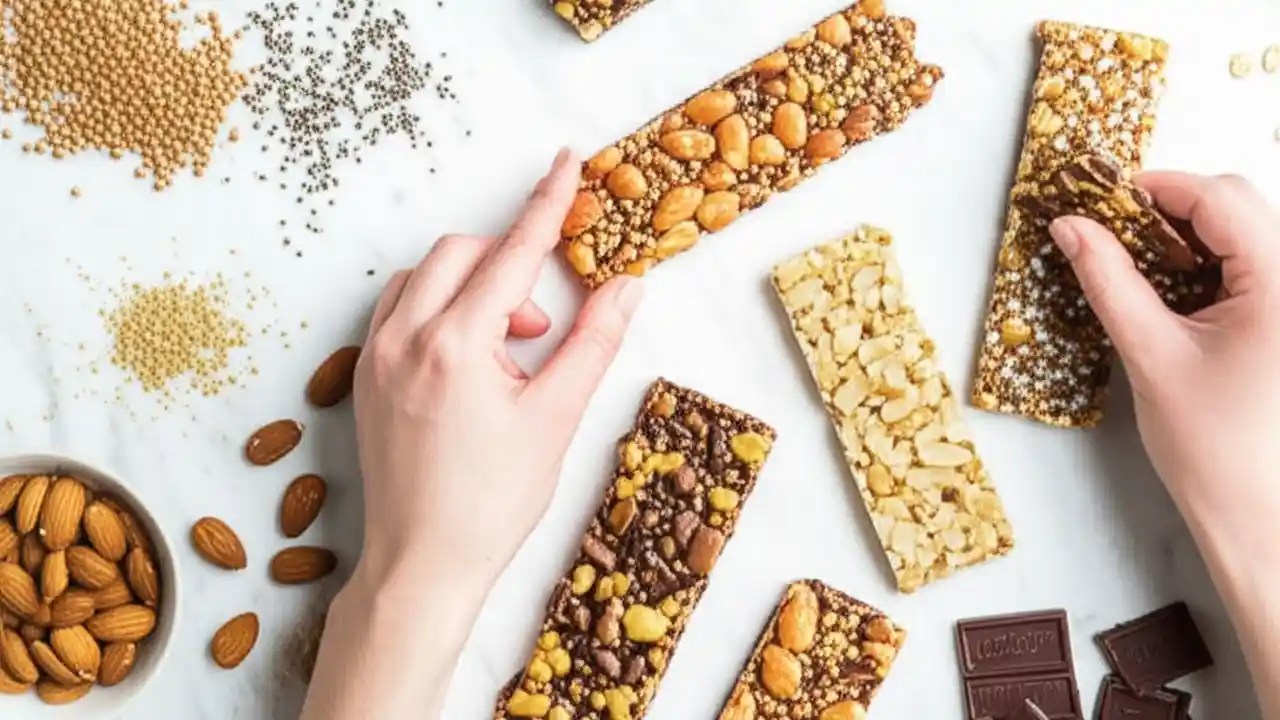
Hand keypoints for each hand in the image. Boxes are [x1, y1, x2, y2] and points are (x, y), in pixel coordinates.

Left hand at [303, 149, 641, 719]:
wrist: (423, 564)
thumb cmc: (491, 502)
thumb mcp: (555, 418)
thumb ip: (593, 342)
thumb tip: (627, 287)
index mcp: (455, 345)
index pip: (513, 253)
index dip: (547, 205)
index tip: (566, 164)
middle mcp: (404, 338)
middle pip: (461, 253)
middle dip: (508, 264)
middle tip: (539, 323)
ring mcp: (375, 356)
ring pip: (423, 276)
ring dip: (471, 286)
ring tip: (505, 348)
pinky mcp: (364, 375)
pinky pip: (399, 308)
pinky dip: (437, 309)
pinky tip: (467, 358)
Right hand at [1050, 172, 1279, 716]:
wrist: (1258, 514)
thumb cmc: (1212, 448)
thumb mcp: (1150, 354)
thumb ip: (1108, 280)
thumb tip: (1070, 226)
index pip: (1221, 198)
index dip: (1157, 187)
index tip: (1102, 198)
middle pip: (1240, 203)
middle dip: (1173, 206)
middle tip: (1114, 231)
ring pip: (1248, 229)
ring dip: (1190, 234)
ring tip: (1140, 263)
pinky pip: (1254, 263)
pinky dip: (1209, 262)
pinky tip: (1175, 288)